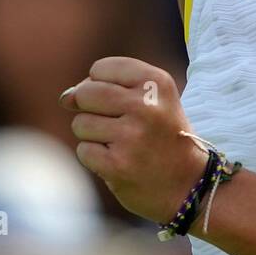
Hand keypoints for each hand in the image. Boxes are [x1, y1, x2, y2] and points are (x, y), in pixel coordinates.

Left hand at [62, 57, 207, 222]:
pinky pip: (84, 151)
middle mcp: (146, 105)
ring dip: (94, 136)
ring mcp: (132, 136)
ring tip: (122, 145)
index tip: (124, 102)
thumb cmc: (162, 137)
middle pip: (85, 94)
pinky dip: (96, 158)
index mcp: (156, 82)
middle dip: (91, 110)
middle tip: (117, 125)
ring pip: (81, 124)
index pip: (100, 69)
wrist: (191, 185)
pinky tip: (119, 162)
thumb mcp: (149, 101)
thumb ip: (105, 89)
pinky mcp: (118, 165)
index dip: (101, 86)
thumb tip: (65, 97)